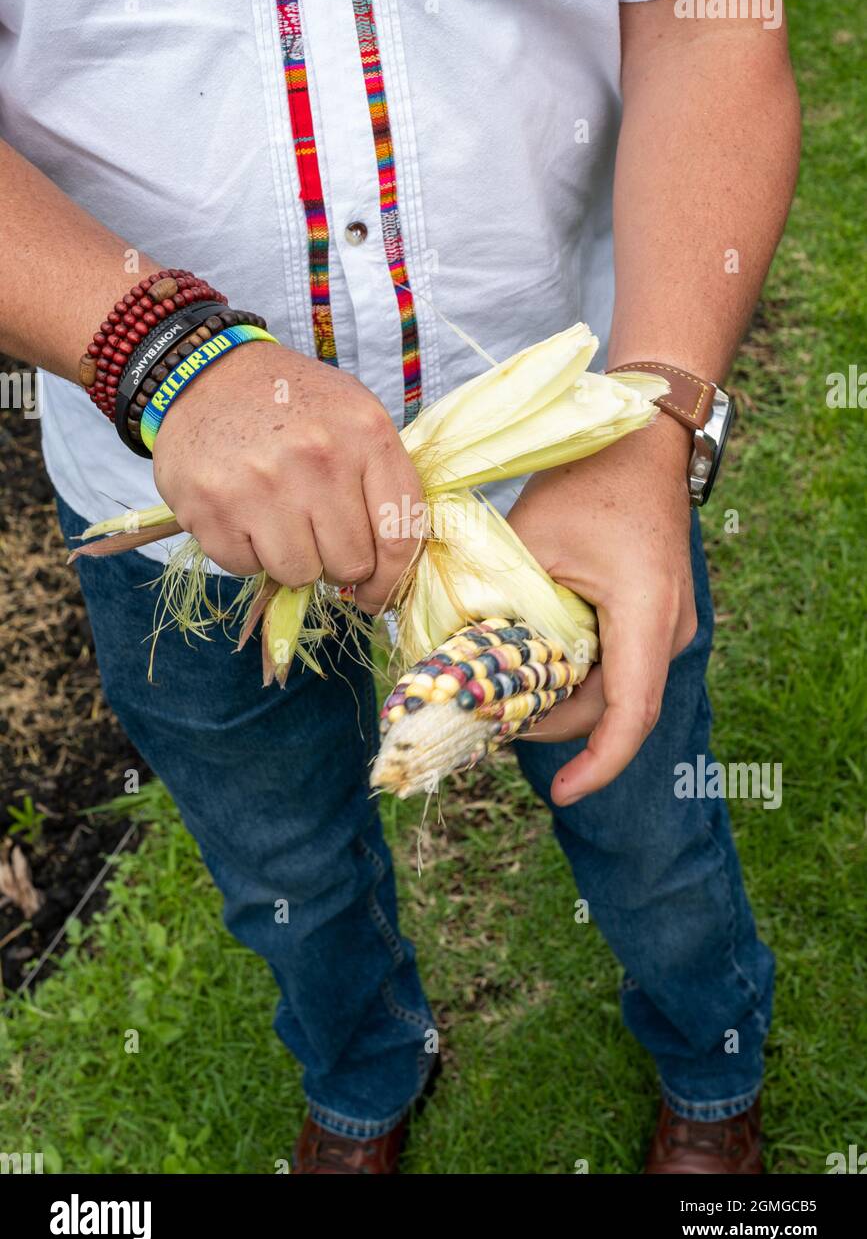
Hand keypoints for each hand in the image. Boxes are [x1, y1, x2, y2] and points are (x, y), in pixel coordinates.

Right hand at [153, 341, 422, 611]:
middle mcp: (317, 458)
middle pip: (351, 564)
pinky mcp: (211, 507)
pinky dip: (246, 553)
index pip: (401, 534)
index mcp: (365, 433)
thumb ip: (381, 483)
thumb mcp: (353, 417)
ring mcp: (261, 484)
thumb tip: (392, 569)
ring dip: (292, 560)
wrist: (204, 373)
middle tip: (318, 536)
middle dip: (338, 564)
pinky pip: (245, 568)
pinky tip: (243, 513)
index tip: (378, 595)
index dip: (392, 579)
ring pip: (299, 574)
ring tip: (280, 520)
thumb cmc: (290, 404)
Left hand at [506, 413, 696, 803]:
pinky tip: (530, 669)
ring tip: (499, 699)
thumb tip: (457, 660)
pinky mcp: (656, 620)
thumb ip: (505, 605)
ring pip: (612, 690)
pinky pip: (617, 666)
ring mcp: (668, 627)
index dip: (598, 764)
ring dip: (559, 700)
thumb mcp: (533, 543)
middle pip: (610, 708)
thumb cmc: (586, 483)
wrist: (640, 443)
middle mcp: (669, 630)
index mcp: (646, 614)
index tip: (563, 796)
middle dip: (550, 726)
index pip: (629, 713)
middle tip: (488, 727)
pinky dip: (573, 676)